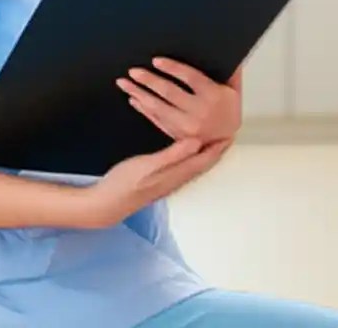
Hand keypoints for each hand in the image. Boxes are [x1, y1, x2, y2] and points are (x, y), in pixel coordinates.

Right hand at [83, 137, 230, 227]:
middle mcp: (177, 180)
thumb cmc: (125, 183)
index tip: (231, 132)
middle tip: (228, 134)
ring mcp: (169, 183)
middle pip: (204, 164)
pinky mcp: (161, 183)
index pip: (205, 158)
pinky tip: (189, 154)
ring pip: (195, 167)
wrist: (106, 205)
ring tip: (214, 142)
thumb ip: (173, 154)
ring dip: (206, 155)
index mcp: (177, 174)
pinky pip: (185, 169)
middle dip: (217, 150)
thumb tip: (197, 141)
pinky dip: (193, 159)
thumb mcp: (148, 164)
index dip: (219, 146)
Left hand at [118, 58, 241, 143]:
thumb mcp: (234, 91)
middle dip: (149, 80)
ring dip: (139, 93)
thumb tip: (232, 52)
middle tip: (133, 71)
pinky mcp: (175, 134)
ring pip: (158, 107)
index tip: (156, 60)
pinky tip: (133, 98)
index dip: (173, 68)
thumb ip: (231, 72)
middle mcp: (199, 111)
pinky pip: (155, 119)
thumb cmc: (228, 112)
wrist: (223, 142)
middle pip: (170, 92)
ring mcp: (185, 125)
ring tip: (124, 83)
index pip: (191, 78)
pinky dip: (142, 109)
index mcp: (213, 96)